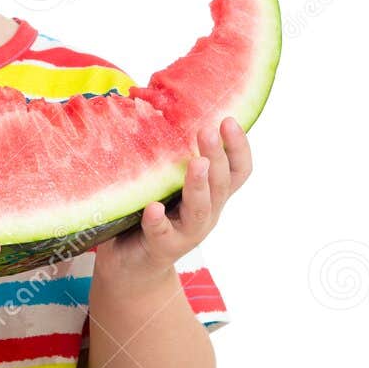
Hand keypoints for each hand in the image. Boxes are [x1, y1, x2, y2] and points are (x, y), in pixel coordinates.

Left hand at [91, 116, 252, 289]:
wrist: (130, 265)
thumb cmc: (149, 213)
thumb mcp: (165, 183)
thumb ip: (169, 156)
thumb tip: (155, 102)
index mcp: (211, 194)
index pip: (237, 170)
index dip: (238, 147)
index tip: (229, 119)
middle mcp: (206, 213)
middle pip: (222, 184)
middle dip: (217, 156)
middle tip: (209, 129)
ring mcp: (187, 233)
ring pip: (201, 209)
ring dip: (199, 185)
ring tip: (195, 163)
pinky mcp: (162, 248)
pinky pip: (163, 234)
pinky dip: (159, 220)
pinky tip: (152, 207)